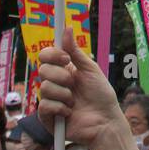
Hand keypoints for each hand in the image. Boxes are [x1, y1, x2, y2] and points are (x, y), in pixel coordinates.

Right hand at [38, 25, 122, 147]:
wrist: (106, 121)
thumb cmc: (101, 95)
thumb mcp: (90, 69)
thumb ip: (76, 51)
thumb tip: (67, 28)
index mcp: (63, 70)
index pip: (45, 56)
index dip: (52, 54)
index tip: (66, 58)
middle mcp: (55, 84)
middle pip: (43, 70)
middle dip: (61, 76)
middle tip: (74, 83)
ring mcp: (50, 100)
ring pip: (45, 88)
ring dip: (64, 94)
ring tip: (75, 102)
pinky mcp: (48, 118)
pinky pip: (45, 106)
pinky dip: (60, 108)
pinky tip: (69, 113)